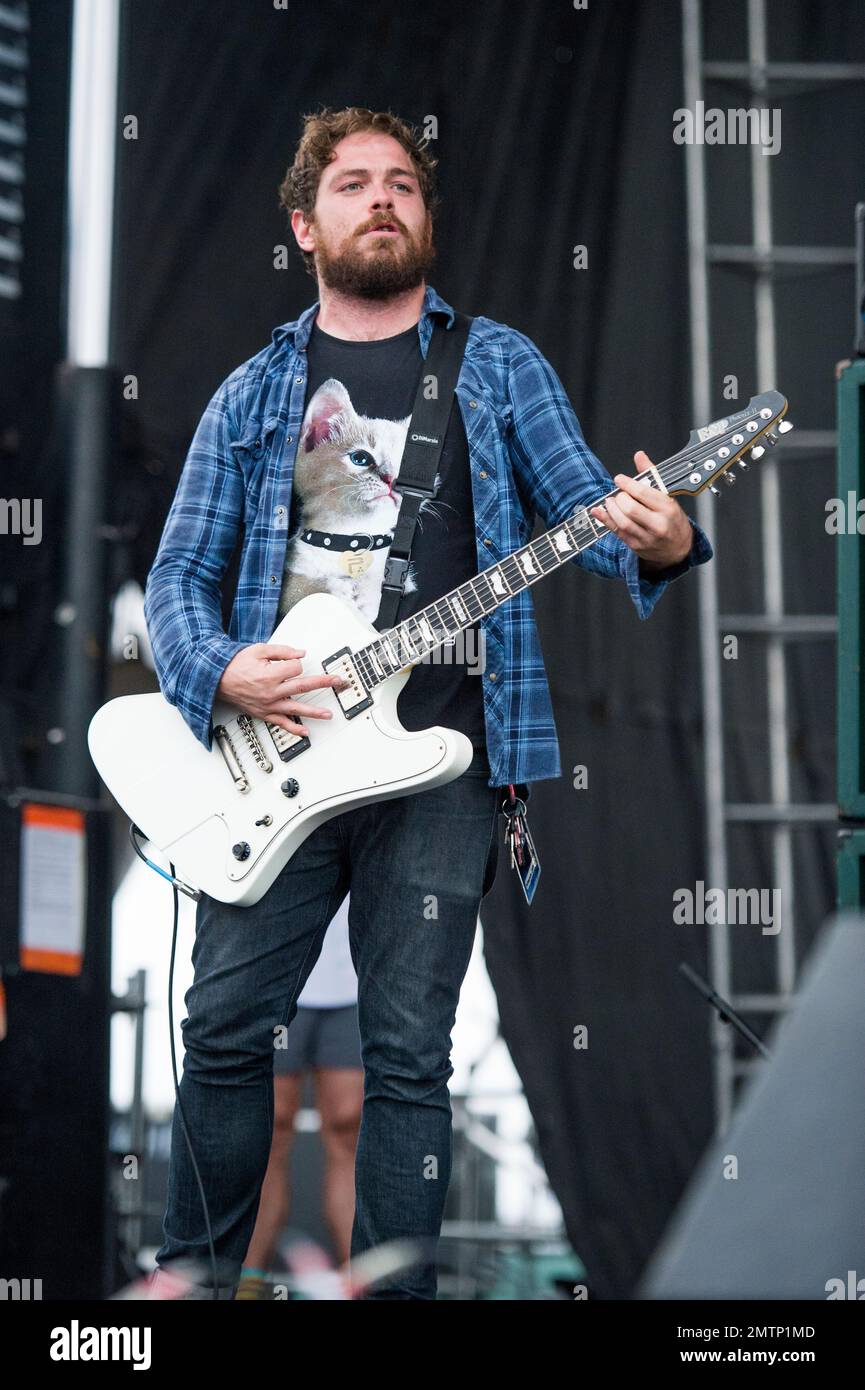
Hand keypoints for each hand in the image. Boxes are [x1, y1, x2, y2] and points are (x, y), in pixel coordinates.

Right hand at [216, 643, 348, 736]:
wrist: (217, 679)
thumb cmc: (236, 664)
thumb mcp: (259, 650)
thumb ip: (283, 651)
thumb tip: (302, 654)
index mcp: (270, 674)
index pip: (296, 668)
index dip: (296, 663)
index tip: (291, 662)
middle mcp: (271, 691)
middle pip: (303, 686)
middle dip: (324, 683)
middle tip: (339, 682)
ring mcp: (268, 704)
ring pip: (296, 709)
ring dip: (314, 712)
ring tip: (329, 714)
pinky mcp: (264, 713)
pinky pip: (281, 723)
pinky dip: (294, 729)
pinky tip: (306, 732)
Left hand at [589, 451, 692, 571]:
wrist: (679, 548)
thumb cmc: (673, 520)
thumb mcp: (668, 496)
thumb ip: (651, 476)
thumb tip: (640, 456)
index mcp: (668, 508)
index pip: (644, 493)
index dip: (628, 484)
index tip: (619, 479)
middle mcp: (658, 524)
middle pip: (631, 509)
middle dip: (620, 498)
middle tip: (618, 494)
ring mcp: (647, 537)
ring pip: (623, 522)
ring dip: (611, 509)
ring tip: (610, 502)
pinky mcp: (636, 546)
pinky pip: (617, 532)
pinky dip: (606, 520)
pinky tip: (599, 512)